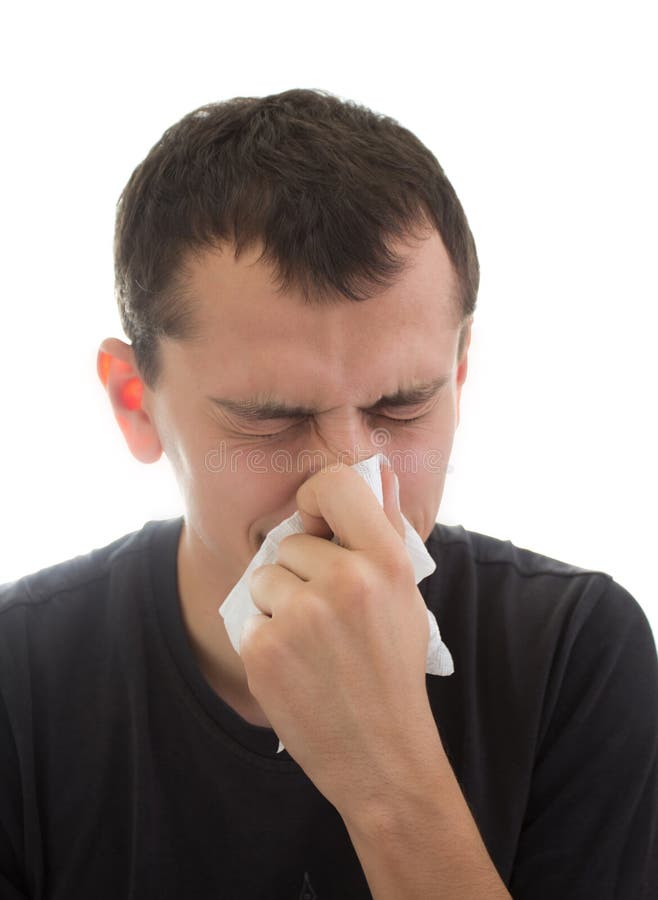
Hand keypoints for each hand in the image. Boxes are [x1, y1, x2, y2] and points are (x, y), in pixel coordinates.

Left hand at [240, 460, 436, 819]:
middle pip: (288, 543)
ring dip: (279, 604)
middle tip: (328, 616)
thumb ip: (384, 532)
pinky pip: (251, 616)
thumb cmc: (392, 669)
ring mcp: (301, 615)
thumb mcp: (404, 597)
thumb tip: (375, 471)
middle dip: (299, 573)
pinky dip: (266, 639)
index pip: (334, 484)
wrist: (381, 755)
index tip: (315, 523)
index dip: (315, 499)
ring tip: (313, 644)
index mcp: (386, 561)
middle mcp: (345, 580)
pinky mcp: (266, 648)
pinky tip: (297, 668)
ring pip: (264, 578)